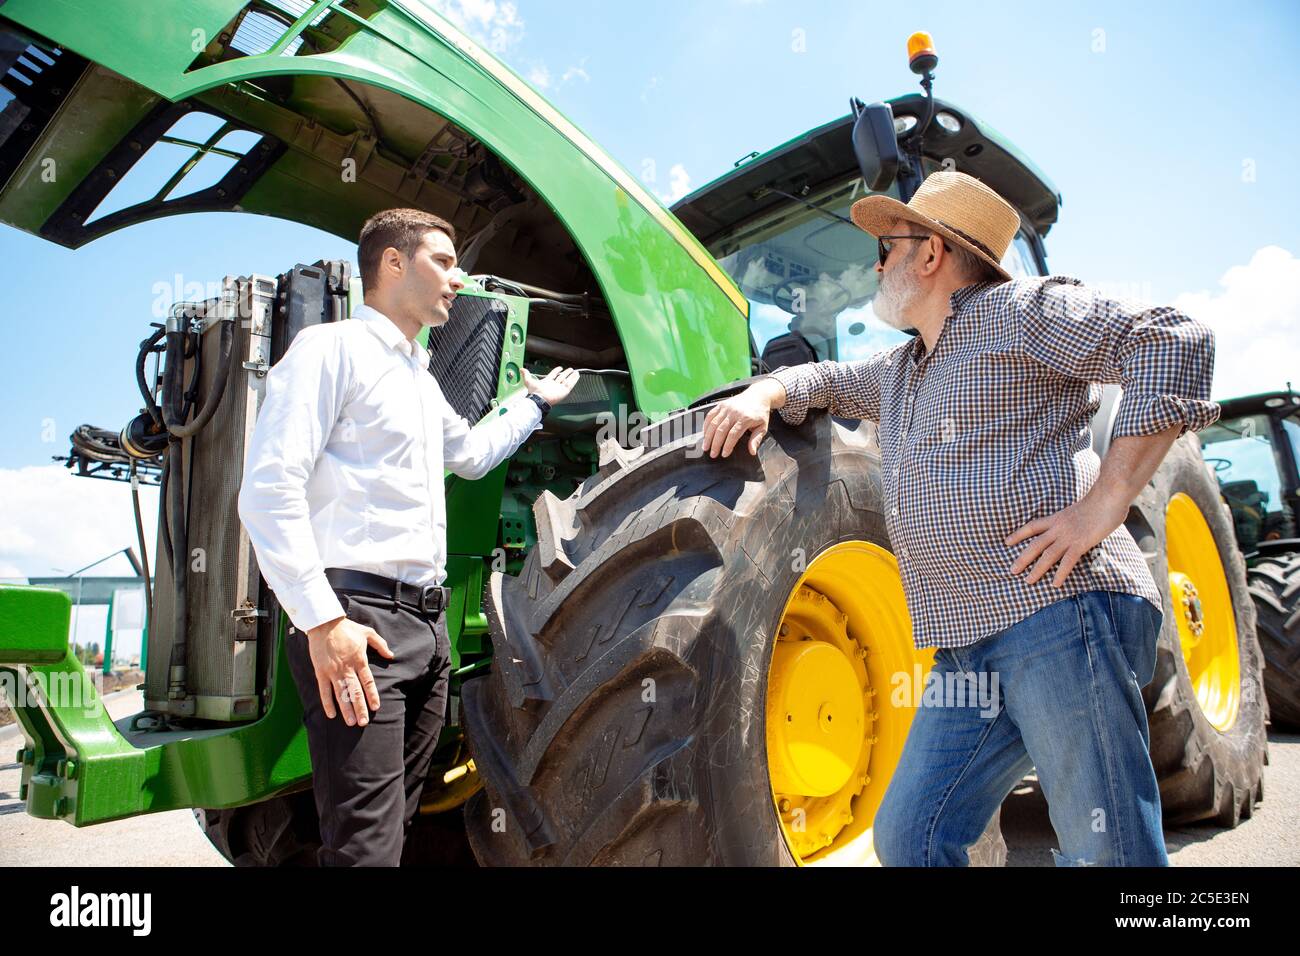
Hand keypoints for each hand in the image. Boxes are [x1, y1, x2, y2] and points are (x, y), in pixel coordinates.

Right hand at [305, 615, 394, 725]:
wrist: (324, 623)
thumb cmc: (347, 628)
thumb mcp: (367, 633)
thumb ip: (380, 644)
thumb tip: (391, 655)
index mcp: (359, 659)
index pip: (367, 681)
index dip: (372, 695)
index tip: (375, 707)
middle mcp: (346, 668)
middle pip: (355, 692)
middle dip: (360, 708)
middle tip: (363, 722)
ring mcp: (333, 671)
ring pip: (340, 694)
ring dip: (346, 709)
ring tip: (351, 722)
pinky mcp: (320, 672)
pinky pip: (324, 690)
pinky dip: (327, 703)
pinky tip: (331, 714)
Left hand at [523, 366, 579, 404]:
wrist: (540, 399)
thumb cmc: (535, 392)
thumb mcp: (529, 381)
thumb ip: (526, 375)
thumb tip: (521, 369)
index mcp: (547, 382)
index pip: (553, 375)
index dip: (556, 371)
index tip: (560, 368)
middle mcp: (554, 385)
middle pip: (561, 378)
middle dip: (566, 373)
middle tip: (570, 369)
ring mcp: (559, 388)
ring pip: (567, 381)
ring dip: (571, 376)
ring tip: (575, 372)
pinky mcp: (564, 391)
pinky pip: (570, 384)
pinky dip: (574, 380)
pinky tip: (577, 375)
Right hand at [700, 382, 779, 457]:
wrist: (758, 395)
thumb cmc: (760, 413)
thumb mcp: (762, 427)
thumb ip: (756, 439)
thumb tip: (752, 451)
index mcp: (745, 418)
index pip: (733, 434)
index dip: (727, 446)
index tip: (724, 454)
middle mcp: (734, 412)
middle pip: (721, 430)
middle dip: (715, 444)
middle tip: (713, 454)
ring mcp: (726, 407)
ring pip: (713, 423)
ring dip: (708, 437)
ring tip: (706, 447)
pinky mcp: (721, 404)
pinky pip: (710, 415)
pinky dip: (706, 425)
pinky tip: (705, 434)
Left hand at [1004, 493, 1128, 587]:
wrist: (1109, 495)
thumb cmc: (1100, 502)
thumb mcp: (1080, 509)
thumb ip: (1074, 519)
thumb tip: (1078, 526)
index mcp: (1057, 517)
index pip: (1032, 526)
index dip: (1018, 534)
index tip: (1006, 542)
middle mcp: (1059, 527)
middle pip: (1035, 544)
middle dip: (1022, 558)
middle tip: (1011, 571)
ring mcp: (1069, 535)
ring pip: (1048, 555)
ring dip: (1037, 569)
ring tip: (1028, 581)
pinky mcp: (1081, 542)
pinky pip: (1068, 561)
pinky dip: (1060, 573)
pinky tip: (1055, 584)